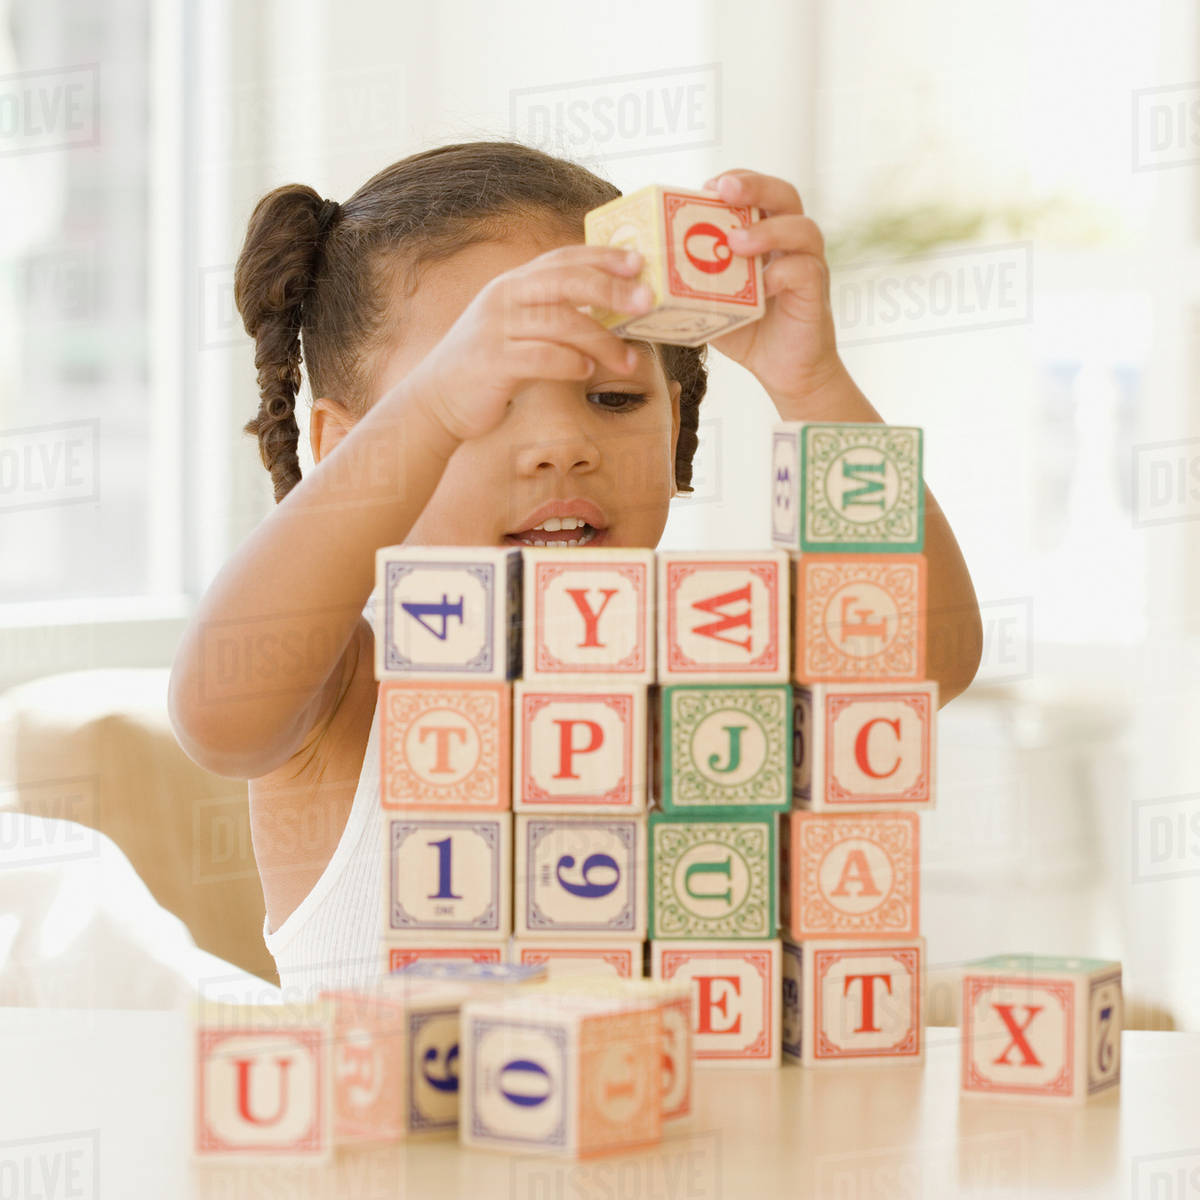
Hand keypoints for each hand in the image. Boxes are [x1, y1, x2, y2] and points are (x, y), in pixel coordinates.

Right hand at [406, 244, 654, 442]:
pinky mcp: (491, 362)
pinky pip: (539, 357)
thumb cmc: (490, 365)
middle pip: (565, 282)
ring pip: (558, 322)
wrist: (436, 399)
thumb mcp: (519, 328)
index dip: (602, 257)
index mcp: (514, 284)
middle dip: (610, 290)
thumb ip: (554, 314)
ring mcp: (495, 329)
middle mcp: (503, 298)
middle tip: (647, 301)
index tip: (640, 262)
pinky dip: (568, 362)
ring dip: (601, 340)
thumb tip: (613, 312)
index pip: (563, 260)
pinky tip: (588, 371)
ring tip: (629, 360)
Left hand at [700, 169, 842, 405]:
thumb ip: (690, 280)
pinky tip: (761, 286)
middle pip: (784, 194)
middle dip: (754, 186)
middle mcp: (791, 242)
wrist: (784, 371)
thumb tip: (642, 268)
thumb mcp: (710, 300)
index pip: (756, 192)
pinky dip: (781, 272)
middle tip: (723, 190)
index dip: (736, 181)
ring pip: (801, 228)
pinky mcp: (814, 291)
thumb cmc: (748, 330)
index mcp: (766, 234)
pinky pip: (804, 270)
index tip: (707, 186)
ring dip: (767, 230)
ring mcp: (807, 263)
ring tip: (735, 241)